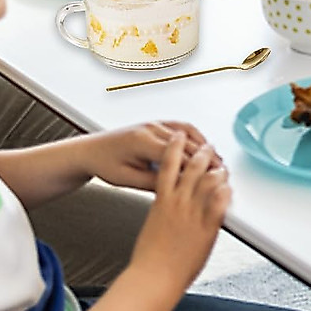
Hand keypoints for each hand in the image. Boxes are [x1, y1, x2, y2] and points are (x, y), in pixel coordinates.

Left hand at [82, 122, 221, 191]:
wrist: (90, 151)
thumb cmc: (105, 165)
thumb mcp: (128, 180)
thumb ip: (154, 183)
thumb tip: (177, 187)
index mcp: (143, 142)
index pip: (178, 154)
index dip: (196, 166)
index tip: (209, 177)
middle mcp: (151, 129)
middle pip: (186, 141)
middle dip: (205, 156)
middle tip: (219, 170)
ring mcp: (154, 124)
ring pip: (187, 131)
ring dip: (203, 144)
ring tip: (216, 158)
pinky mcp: (156, 124)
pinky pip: (181, 126)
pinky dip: (194, 135)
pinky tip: (202, 145)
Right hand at [130, 132, 230, 292]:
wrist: (152, 279)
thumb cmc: (148, 258)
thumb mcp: (151, 224)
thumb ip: (163, 209)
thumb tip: (168, 203)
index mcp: (162, 200)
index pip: (168, 163)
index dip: (176, 145)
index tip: (180, 135)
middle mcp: (178, 202)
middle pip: (193, 166)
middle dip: (203, 152)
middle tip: (209, 147)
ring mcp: (193, 213)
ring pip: (209, 179)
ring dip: (218, 169)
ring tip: (222, 166)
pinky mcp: (207, 227)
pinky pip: (221, 202)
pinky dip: (226, 192)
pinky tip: (229, 188)